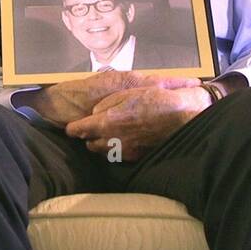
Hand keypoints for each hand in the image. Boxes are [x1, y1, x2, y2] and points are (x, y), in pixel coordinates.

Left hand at [65, 84, 211, 160]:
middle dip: (88, 136)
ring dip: (102, 144)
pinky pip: (118, 155)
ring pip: (103, 152)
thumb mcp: (126, 93)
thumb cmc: (153, 100)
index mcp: (107, 121)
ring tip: (109, 133)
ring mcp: (124, 150)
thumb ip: (106, 104)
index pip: (80, 130)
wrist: (179, 117)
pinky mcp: (136, 156)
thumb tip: (94, 113)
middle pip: (89, 144)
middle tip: (93, 127)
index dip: (73, 128)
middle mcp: (112, 140)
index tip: (71, 126)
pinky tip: (123, 139)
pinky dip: (116, 149)